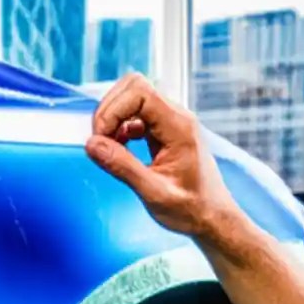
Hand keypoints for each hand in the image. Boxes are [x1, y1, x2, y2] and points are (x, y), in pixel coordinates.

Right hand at [85, 73, 240, 238]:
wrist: (211, 217)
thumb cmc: (190, 208)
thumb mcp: (153, 193)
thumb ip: (122, 167)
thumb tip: (91, 144)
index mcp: (179, 128)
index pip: (139, 92)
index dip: (113, 110)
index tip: (101, 139)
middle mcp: (177, 117)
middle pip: (134, 86)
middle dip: (109, 110)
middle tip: (101, 142)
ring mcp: (171, 121)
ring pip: (133, 97)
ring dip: (113, 117)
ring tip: (110, 147)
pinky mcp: (164, 129)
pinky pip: (136, 113)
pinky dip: (120, 126)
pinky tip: (120, 148)